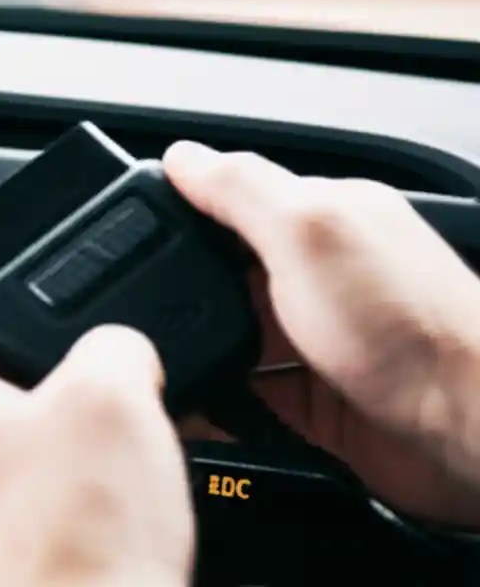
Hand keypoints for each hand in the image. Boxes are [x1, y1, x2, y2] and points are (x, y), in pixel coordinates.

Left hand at [0, 307, 192, 586]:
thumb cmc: (75, 538)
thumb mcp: (115, 398)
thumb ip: (112, 349)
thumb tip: (118, 352)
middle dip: (1, 393)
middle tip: (60, 387)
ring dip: (28, 455)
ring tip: (96, 452)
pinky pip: (2, 530)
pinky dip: (46, 514)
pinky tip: (105, 516)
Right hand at [165, 141, 479, 526]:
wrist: (469, 430)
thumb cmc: (415, 328)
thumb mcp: (311, 233)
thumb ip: (243, 190)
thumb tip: (183, 155)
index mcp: (326, 216)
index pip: (236, 198)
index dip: (185, 214)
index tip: (140, 238)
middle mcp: (324, 275)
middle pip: (224, 276)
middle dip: (185, 294)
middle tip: (153, 310)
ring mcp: (321, 340)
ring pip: (232, 341)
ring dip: (202, 352)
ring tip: (174, 361)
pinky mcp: (319, 401)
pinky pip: (248, 401)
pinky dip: (221, 407)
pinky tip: (205, 408)